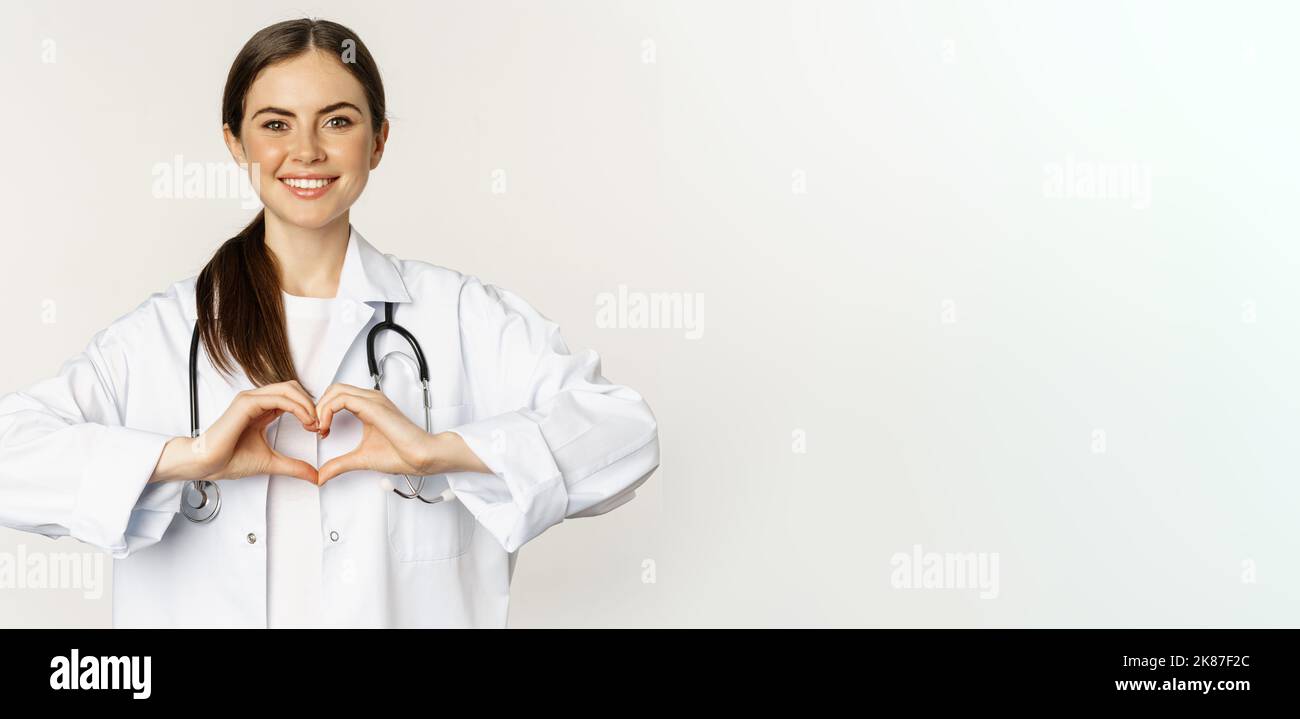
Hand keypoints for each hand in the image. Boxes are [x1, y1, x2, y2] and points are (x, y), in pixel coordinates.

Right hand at [152, 380, 319, 484]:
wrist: (207, 463)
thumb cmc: (229, 460)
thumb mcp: (271, 462)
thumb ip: (294, 466)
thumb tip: (316, 476)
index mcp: (262, 409)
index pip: (292, 397)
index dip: (309, 409)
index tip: (318, 428)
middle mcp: (256, 400)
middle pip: (293, 388)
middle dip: (311, 404)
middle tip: (320, 424)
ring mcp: (250, 399)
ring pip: (288, 389)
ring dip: (307, 404)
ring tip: (314, 423)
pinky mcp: (246, 403)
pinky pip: (278, 398)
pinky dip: (296, 407)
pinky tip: (305, 420)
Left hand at [314, 383, 441, 485]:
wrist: (421, 457)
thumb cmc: (401, 455)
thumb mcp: (360, 458)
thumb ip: (339, 464)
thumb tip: (321, 476)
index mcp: (369, 406)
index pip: (337, 397)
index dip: (322, 412)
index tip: (320, 433)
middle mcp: (370, 399)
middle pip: (333, 389)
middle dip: (318, 407)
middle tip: (316, 429)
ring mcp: (373, 400)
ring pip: (335, 390)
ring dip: (321, 408)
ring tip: (320, 428)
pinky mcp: (374, 406)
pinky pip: (342, 399)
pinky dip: (327, 411)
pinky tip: (327, 427)